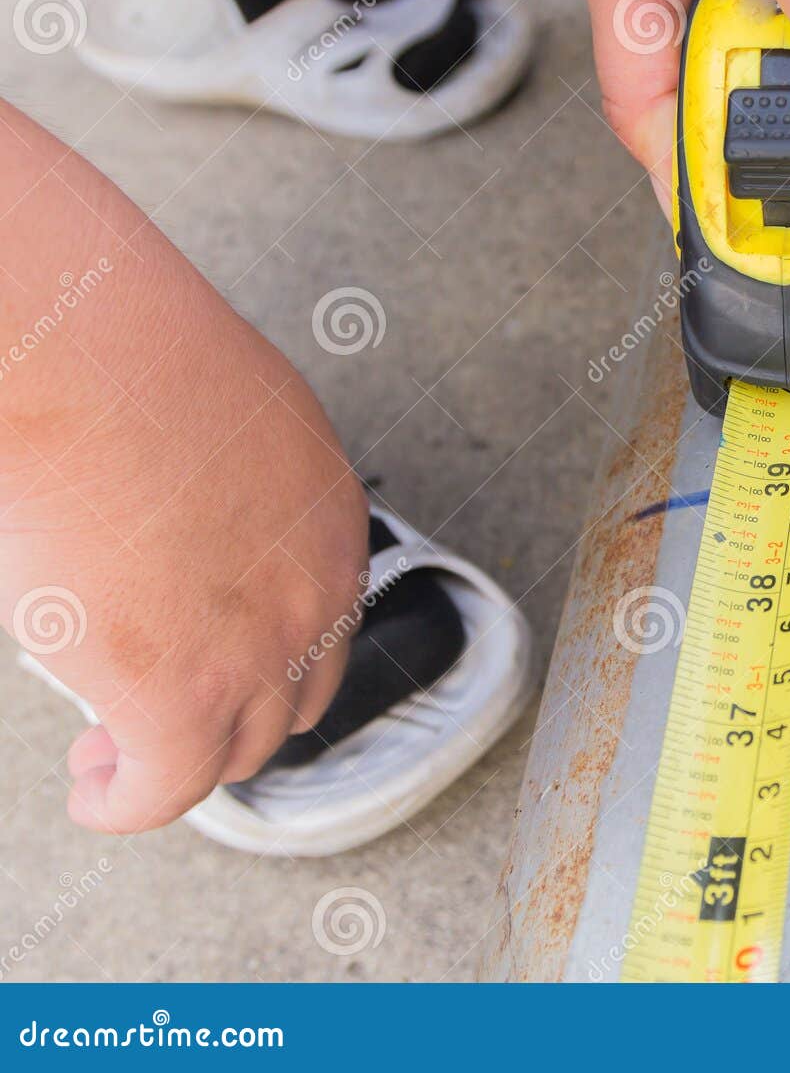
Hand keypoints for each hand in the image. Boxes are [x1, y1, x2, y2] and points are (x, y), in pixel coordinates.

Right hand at [0, 101, 368, 833]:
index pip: (324, 627)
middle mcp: (314, 594)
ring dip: (178, 764)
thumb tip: (188, 504)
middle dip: (234, 719)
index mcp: (330, 523)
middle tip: (169, 719)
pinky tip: (95, 789)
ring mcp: (256, 650)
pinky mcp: (179, 694)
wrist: (91, 358)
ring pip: (235, 748)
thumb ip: (236, 482)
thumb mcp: (234, 417)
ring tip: (117, 758)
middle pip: (294, 699)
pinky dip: (129, 802)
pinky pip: (165, 787)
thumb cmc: (135, 356)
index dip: (271, 662)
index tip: (219, 667)